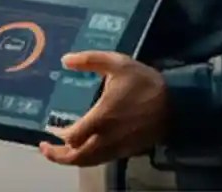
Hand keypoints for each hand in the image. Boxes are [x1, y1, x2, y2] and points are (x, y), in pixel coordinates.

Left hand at [39, 51, 169, 167]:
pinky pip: (103, 160)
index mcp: (102, 117)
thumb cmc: (144, 81)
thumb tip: (65, 59)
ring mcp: (118, 147)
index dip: (59, 138)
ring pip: (90, 162)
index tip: (49, 130)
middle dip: (59, 156)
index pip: (73, 138)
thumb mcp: (117, 62)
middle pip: (78, 157)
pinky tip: (84, 149)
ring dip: (73, 160)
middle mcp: (107, 137)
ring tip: (60, 152)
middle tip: (45, 149)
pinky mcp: (127, 151)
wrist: (176, 102)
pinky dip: (88, 158)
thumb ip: (90, 60)